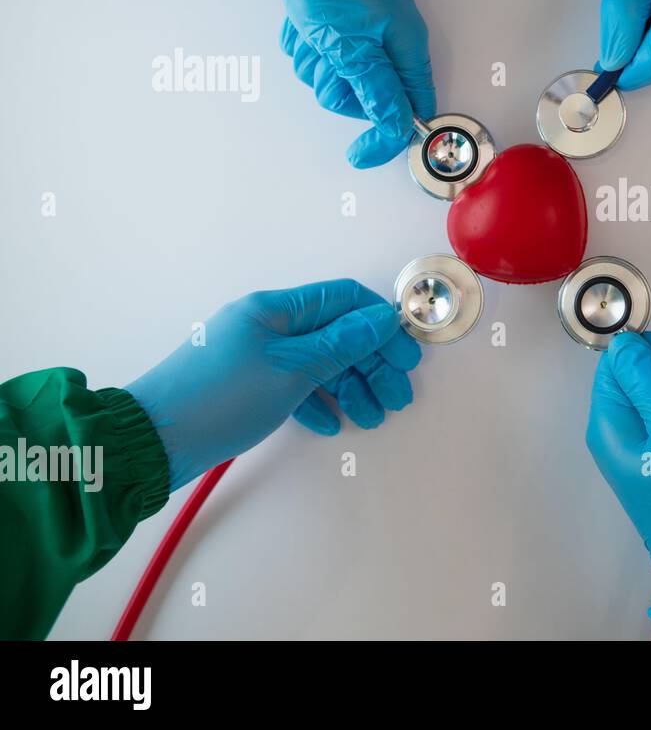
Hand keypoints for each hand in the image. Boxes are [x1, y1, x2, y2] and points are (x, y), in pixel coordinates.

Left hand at [128, 279, 422, 489]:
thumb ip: (341, 343)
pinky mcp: (246, 386)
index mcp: (276, 309)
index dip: (381, 324)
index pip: (344, 300)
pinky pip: (294, 385)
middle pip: (336, 335)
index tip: (406, 356)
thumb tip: (383, 319)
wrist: (153, 442)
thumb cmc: (221, 398)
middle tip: (397, 397)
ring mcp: (256, 356)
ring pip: (318, 363)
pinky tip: (331, 423)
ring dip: (350, 387)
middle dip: (371, 364)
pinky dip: (317, 401)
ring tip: (371, 417)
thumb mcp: (291, 369)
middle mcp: (268, 326)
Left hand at [278, 0, 435, 167]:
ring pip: (336, 78)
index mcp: (406, 50)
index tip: (359, 154)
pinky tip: (304, 24)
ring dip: (316, 62)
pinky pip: (319, 56)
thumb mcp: (352, 45)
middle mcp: (390, 45)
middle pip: (365, 97)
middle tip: (328, 57)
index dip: (386, 134)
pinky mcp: (339, 26)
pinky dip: (305, 45)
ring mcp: (364, 35)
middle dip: (338, 84)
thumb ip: (376, 91)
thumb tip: (395, 129)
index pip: (410, 110)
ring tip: (312, 32)